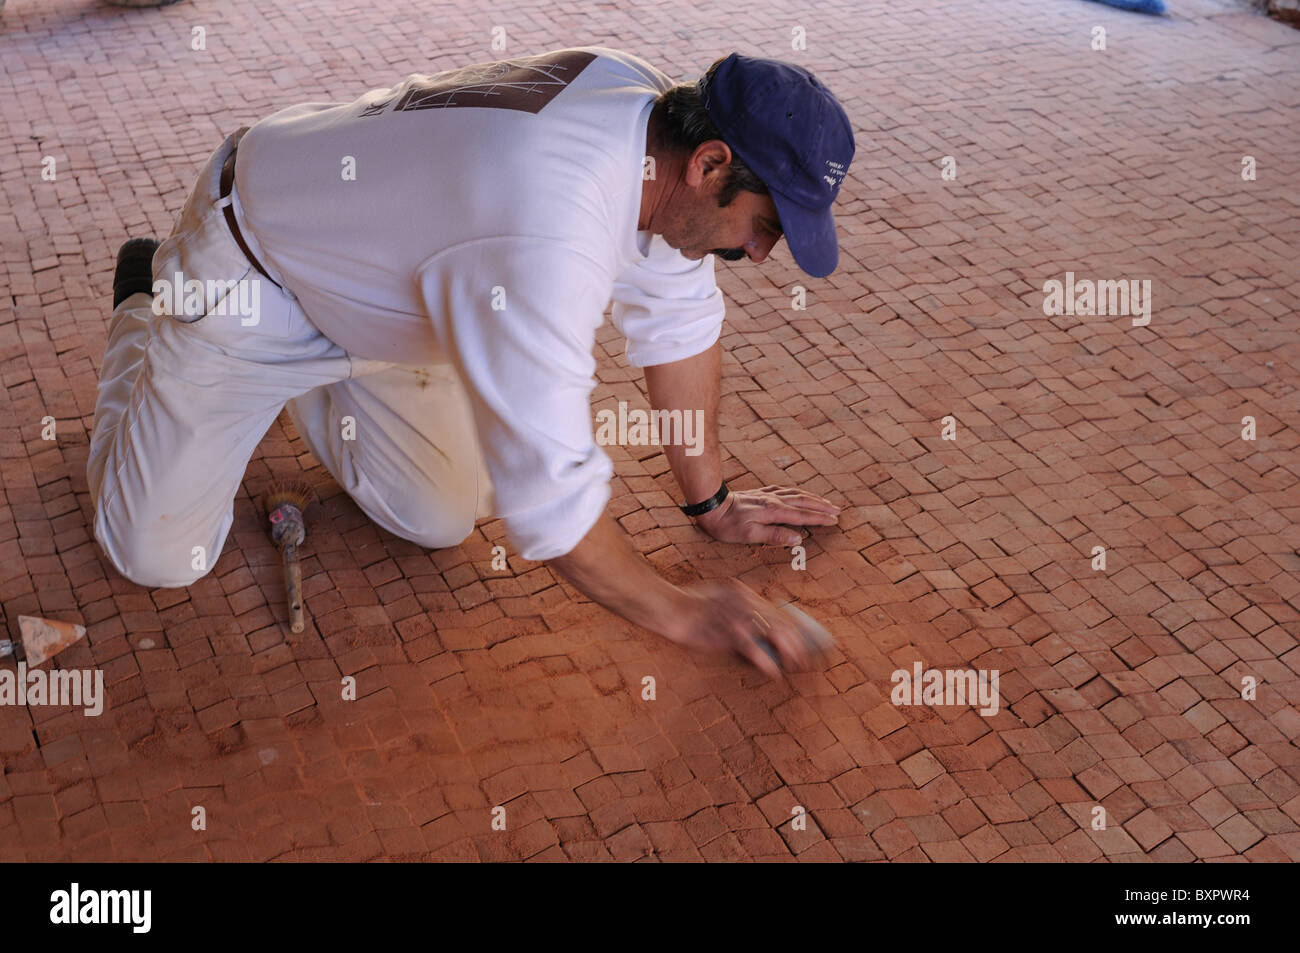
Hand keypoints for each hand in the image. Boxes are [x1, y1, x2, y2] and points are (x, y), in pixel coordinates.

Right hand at [666, 579, 828, 677]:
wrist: (668, 607)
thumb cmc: (687, 608)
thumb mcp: (715, 600)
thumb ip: (733, 610)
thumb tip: (749, 632)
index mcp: (742, 592)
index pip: (776, 611)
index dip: (792, 629)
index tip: (801, 644)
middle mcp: (745, 601)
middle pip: (781, 622)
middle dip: (798, 644)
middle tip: (805, 660)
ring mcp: (737, 616)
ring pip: (774, 634)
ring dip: (790, 653)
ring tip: (796, 666)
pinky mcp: (727, 631)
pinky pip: (754, 650)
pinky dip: (767, 664)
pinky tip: (774, 674)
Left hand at [695, 485, 839, 546]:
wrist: (711, 505)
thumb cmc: (727, 525)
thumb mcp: (749, 535)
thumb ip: (774, 536)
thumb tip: (797, 538)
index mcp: (773, 511)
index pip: (802, 515)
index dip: (819, 518)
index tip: (834, 521)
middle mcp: (773, 500)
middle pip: (803, 502)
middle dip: (822, 507)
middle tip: (837, 511)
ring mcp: (767, 494)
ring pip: (796, 493)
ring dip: (812, 498)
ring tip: (826, 502)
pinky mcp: (760, 492)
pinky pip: (784, 489)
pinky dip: (796, 491)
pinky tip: (799, 493)